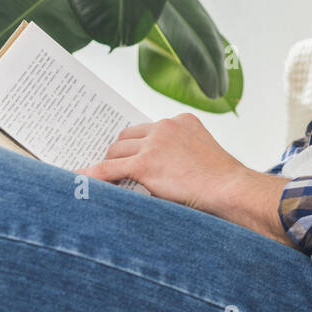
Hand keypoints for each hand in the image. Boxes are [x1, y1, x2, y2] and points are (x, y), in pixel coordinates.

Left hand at [74, 113, 293, 245]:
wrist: (232, 190)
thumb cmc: (224, 182)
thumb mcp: (203, 156)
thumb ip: (181, 153)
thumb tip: (163, 170)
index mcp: (182, 121)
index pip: (146, 130)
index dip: (135, 147)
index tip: (128, 158)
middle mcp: (166, 127)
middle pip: (125, 138)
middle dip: (119, 156)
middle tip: (117, 174)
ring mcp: (154, 144)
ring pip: (115, 153)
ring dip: (110, 167)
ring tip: (108, 184)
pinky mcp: (145, 164)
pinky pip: (107, 170)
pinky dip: (91, 175)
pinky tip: (79, 181)